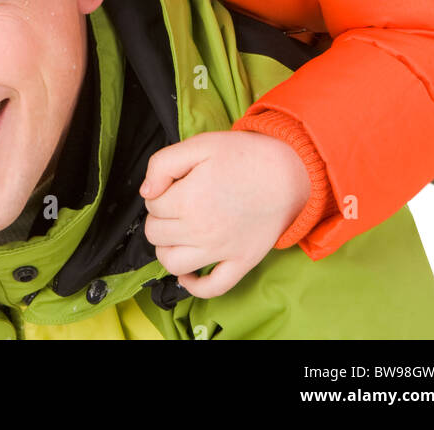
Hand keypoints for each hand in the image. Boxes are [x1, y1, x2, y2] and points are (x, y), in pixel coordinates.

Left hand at [141, 130, 311, 296]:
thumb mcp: (199, 145)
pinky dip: (194, 286)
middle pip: (156, 234)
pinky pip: (212, 288)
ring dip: (166, 249)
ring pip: (173, 263)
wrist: (286, 172)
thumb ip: (163, 164)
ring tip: (176, 233)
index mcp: (188, 200)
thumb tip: (146, 192)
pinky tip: (188, 273)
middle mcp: (201, 231)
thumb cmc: (243, 155)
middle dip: (159, 218)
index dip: (158, 192)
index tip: (172, 185)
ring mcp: (221, 251)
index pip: (152, 205)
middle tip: (174, 205)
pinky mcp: (241, 263)